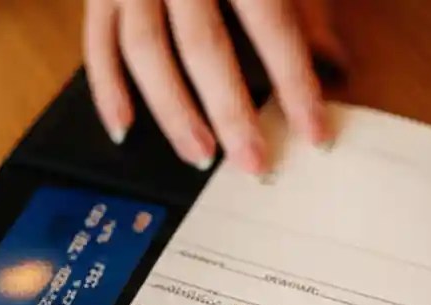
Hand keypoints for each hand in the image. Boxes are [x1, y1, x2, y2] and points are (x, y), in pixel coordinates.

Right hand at [83, 0, 341, 173]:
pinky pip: (97, 41)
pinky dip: (107, 89)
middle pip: (203, 44)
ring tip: (200, 156)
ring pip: (145, 50)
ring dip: (172, 111)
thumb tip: (334, 65)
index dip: (295, 83)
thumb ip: (307, 2)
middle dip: (230, 112)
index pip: (271, 25)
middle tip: (253, 163)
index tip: (315, 132)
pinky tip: (125, 129)